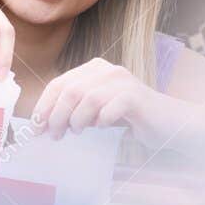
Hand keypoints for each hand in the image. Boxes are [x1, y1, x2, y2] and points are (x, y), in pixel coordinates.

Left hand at [31, 58, 155, 139]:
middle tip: (55, 135)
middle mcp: (108, 70)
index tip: (36, 128)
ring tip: (77, 132)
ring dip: (77, 120)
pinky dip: (101, 122)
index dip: (43, 107)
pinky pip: (108, 110)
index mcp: (94, 68)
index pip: (59, 84)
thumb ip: (74, 108)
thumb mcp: (97, 108)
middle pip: (70, 91)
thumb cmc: (130, 117)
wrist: (169, 122)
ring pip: (87, 99)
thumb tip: (42, 122)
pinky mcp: (135, 97)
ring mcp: (123, 81)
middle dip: (56, 116)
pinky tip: (103, 127)